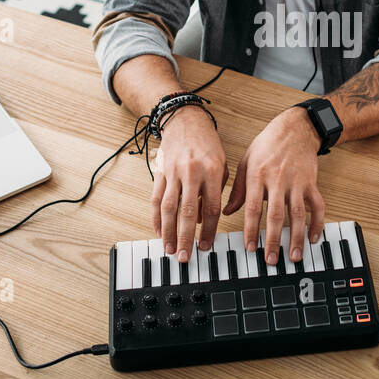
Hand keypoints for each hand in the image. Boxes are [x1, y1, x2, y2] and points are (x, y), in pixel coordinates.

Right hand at [151, 106, 227, 262]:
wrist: (185, 121)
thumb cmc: (208, 145)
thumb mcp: (222, 165)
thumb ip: (217, 192)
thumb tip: (204, 220)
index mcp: (212, 171)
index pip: (212, 207)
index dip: (209, 230)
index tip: (206, 246)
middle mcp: (192, 172)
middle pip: (188, 211)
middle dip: (185, 237)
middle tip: (184, 257)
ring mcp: (174, 172)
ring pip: (169, 208)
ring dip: (168, 232)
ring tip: (168, 249)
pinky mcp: (160, 172)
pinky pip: (156, 198)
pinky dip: (156, 217)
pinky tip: (157, 231)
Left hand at [223, 107, 325, 264]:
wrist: (295, 128)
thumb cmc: (268, 145)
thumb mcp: (246, 162)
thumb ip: (238, 189)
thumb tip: (227, 212)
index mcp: (258, 175)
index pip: (253, 208)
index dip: (252, 230)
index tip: (250, 248)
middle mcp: (278, 180)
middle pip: (276, 215)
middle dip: (273, 240)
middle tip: (271, 260)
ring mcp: (297, 182)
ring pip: (298, 214)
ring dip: (297, 237)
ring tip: (294, 255)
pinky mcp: (311, 183)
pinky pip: (317, 206)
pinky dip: (318, 223)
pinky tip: (314, 237)